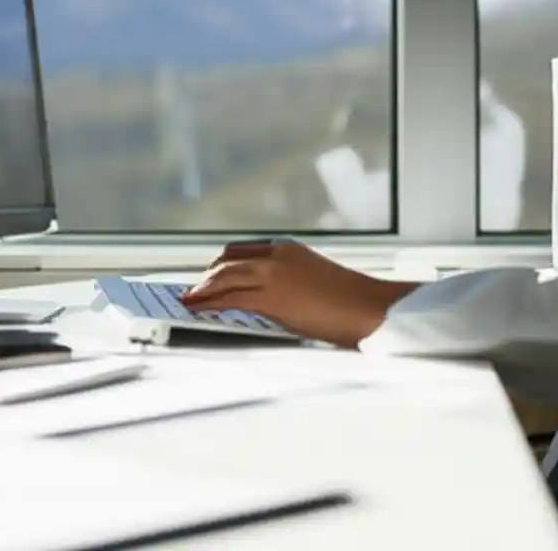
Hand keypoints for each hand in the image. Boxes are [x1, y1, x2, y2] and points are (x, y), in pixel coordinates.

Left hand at [180, 239, 420, 347]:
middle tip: (196, 290)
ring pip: (223, 277)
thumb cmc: (350, 302)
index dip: (221, 265)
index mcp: (288, 248)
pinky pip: (228, 298)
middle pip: (227, 260)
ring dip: (201, 289)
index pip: (242, 251)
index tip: (210, 275)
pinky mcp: (269, 297)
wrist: (369, 308)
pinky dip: (208, 302)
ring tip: (188, 300)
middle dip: (208, 276)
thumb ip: (287, 284)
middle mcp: (276, 255)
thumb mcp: (313, 282)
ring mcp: (271, 274)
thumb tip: (264, 302)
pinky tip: (198, 309)